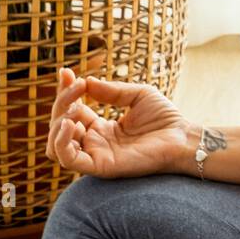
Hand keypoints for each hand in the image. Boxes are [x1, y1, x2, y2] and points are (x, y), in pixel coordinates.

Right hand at [46, 67, 192, 177]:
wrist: (183, 137)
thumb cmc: (165, 118)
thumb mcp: (137, 95)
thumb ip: (111, 91)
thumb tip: (86, 81)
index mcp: (101, 128)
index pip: (70, 111)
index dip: (64, 92)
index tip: (66, 72)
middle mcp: (95, 143)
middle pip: (60, 126)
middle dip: (62, 102)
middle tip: (78, 85)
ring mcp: (97, 155)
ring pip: (56, 146)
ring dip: (56, 124)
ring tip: (72, 109)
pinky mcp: (101, 166)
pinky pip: (69, 160)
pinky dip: (61, 142)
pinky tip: (71, 123)